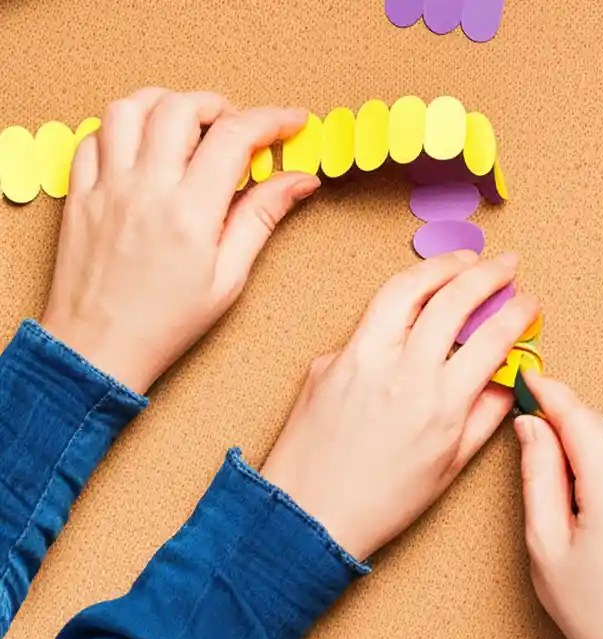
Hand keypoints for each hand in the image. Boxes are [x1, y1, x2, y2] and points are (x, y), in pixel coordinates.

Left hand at [40, 87, 318, 393]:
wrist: (99, 349)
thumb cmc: (167, 322)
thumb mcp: (229, 277)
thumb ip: (261, 218)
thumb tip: (301, 180)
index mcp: (190, 212)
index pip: (234, 136)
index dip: (271, 119)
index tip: (291, 121)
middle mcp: (145, 189)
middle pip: (180, 107)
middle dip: (219, 105)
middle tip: (237, 128)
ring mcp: (106, 187)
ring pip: (129, 108)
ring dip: (165, 103)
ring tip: (187, 126)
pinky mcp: (80, 193)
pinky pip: (93, 137)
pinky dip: (122, 129)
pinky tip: (143, 150)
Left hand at [260, 251, 538, 560]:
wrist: (308, 517)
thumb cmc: (380, 502)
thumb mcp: (450, 467)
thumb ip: (484, 417)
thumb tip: (509, 381)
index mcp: (440, 404)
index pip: (492, 337)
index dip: (517, 311)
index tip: (528, 301)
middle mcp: (403, 373)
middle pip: (453, 299)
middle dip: (486, 272)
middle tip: (504, 263)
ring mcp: (362, 360)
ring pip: (404, 289)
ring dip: (439, 266)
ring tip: (461, 260)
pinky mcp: (331, 359)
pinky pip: (369, 322)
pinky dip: (396, 307)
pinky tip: (411, 311)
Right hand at [515, 374, 602, 638]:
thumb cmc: (595, 610)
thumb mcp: (546, 544)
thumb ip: (538, 477)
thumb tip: (532, 429)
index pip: (581, 417)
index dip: (551, 392)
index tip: (529, 376)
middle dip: (569, 420)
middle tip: (534, 437)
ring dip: (591, 440)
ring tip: (560, 480)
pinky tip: (589, 495)